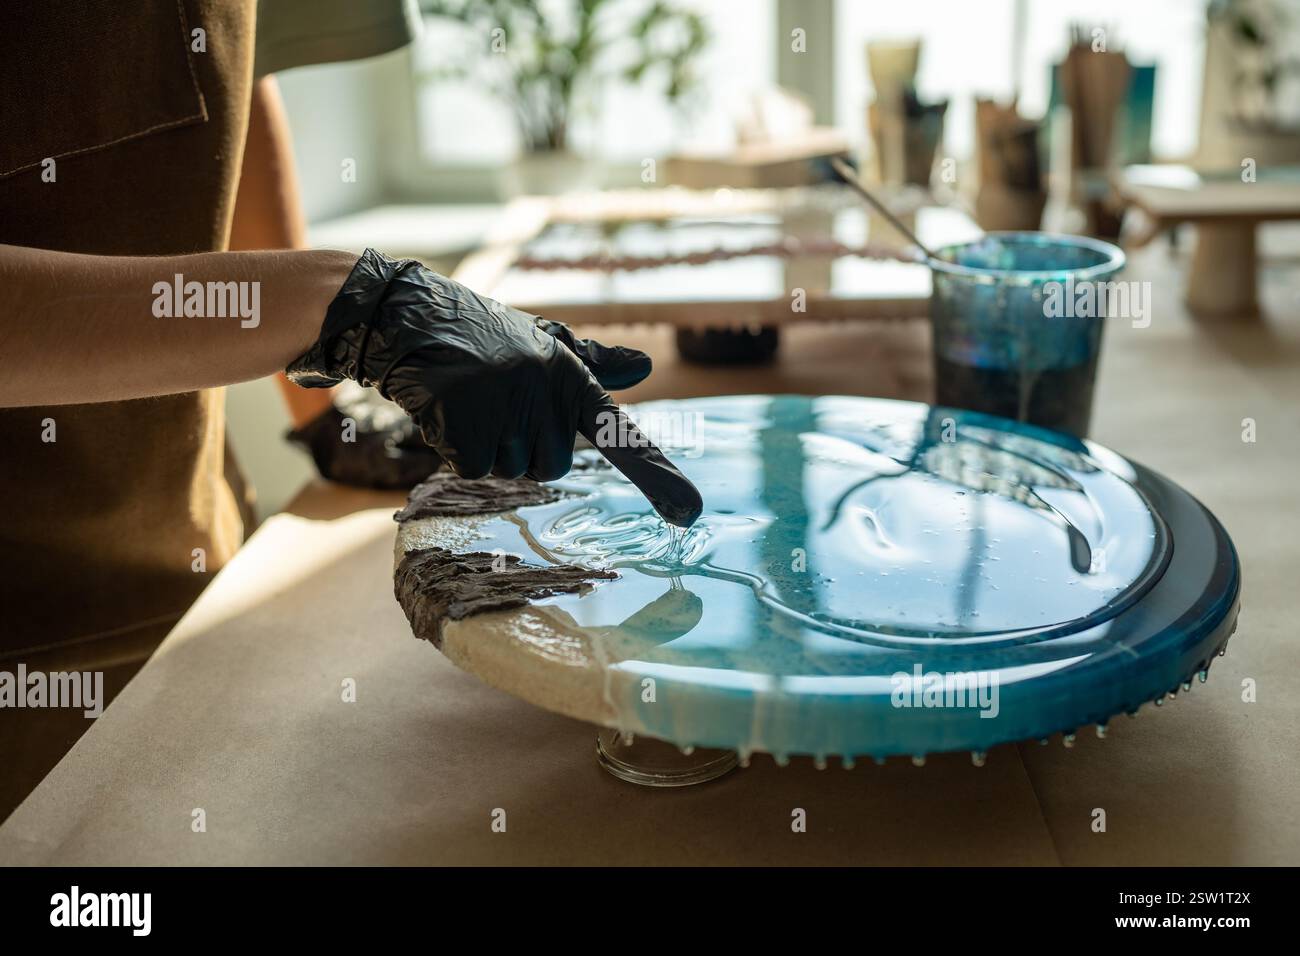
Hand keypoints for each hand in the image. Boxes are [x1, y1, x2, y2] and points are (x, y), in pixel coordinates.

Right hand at [286, 249, 701, 526]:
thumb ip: (592, 362)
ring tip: (466, 401)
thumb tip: (645, 367)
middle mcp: (545, 387)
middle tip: (494, 409)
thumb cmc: (480, 335)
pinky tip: (444, 412)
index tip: (691, 512)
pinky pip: (472, 469)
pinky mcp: (465, 417)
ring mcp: (505, 402)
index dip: (656, 474)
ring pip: (509, 471)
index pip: (618, 431)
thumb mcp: (541, 342)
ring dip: (483, 448)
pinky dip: (454, 450)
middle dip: (520, 450)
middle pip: (550, 467)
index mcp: (569, 372)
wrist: (406, 315)